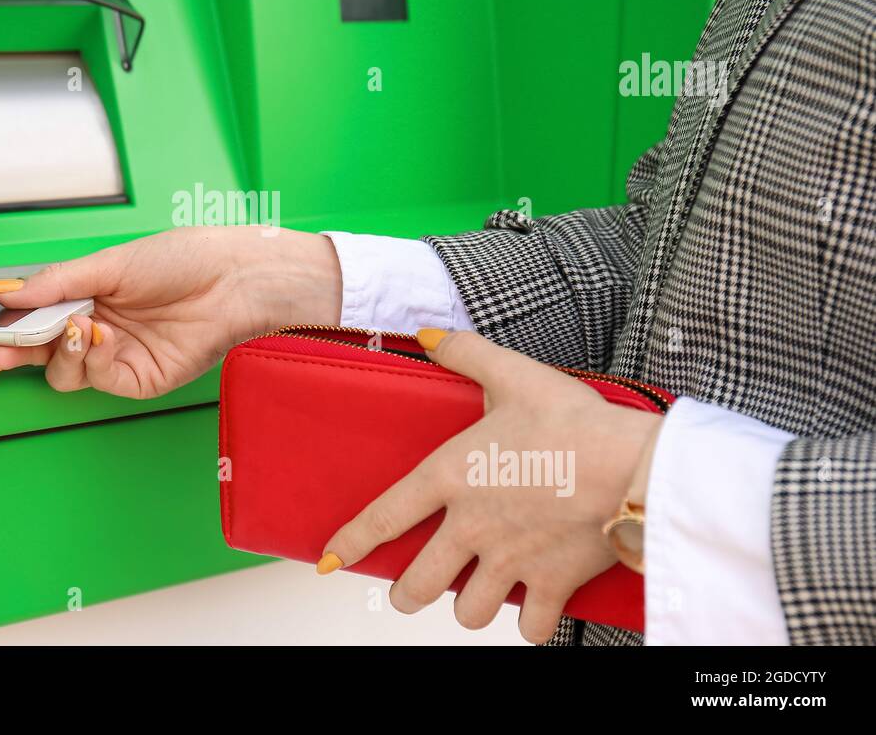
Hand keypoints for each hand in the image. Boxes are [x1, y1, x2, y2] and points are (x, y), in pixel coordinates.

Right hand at [0, 226, 341, 398]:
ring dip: (57, 353)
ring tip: (72, 327)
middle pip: (40, 352)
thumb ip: (58, 282)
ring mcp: (117, 357)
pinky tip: (98, 337)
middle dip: (12, 352)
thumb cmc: (185, 259)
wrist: (236, 278)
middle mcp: (98, 330)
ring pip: (62, 373)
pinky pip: (97, 380)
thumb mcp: (111, 263)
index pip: (34, 318)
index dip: (3, 327)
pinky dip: (90, 361)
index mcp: (88, 297)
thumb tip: (9, 294)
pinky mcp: (139, 379)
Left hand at [320, 329, 661, 643]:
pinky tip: (532, 608)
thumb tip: (428, 335)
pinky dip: (530, 624)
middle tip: (411, 591)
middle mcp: (472, 527)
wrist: (632, 467)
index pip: (384, 517)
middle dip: (408, 594)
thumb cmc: (574, 420)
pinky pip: (530, 627)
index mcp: (452, 477)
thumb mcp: (514, 374)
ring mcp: (510, 561)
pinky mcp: (552, 584)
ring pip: (469, 613)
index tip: (330, 561)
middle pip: (418, 585)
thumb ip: (466, 353)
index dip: (351, 542)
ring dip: (469, 608)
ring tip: (476, 596)